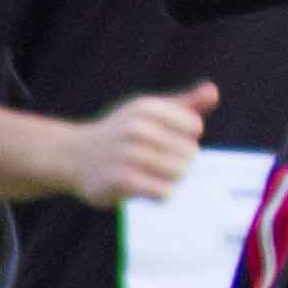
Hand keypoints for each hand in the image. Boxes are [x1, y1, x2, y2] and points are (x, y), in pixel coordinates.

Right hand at [80, 84, 217, 206]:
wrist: (74, 157)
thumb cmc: (122, 134)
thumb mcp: (151, 113)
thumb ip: (186, 104)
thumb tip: (213, 92)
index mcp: (146, 108)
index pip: (193, 127)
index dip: (185, 138)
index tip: (165, 139)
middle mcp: (136, 128)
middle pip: (190, 153)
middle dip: (179, 162)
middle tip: (154, 162)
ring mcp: (127, 154)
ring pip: (179, 173)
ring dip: (169, 179)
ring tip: (150, 175)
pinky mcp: (121, 180)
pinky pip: (164, 192)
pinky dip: (160, 194)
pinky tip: (146, 188)